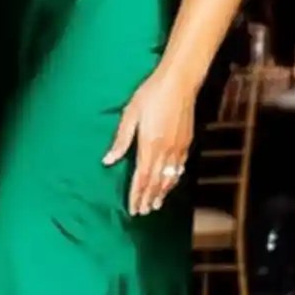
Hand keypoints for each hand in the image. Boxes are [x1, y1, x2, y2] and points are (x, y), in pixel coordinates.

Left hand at [103, 70, 195, 215]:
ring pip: (170, 178)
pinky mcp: (187, 142)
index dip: (136, 195)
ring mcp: (178, 148)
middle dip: (148, 198)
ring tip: (156, 205)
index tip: (133, 208)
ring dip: (162, 193)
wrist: (179, 82)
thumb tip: (108, 160)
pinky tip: (171, 184)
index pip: (141, 178)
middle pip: (156, 182)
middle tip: (143, 212)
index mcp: (149, 145)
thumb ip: (121, 140)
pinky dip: (174, 180)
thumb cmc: (151, 95)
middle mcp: (165, 150)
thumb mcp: (130, 115)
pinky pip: (180, 167)